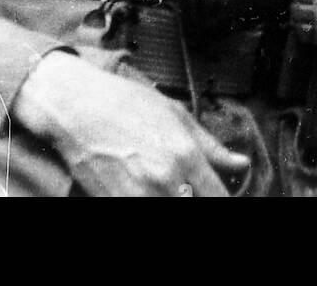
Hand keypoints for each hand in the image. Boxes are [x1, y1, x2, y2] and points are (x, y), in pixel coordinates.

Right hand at [14, 52, 249, 195]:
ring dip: (174, 202)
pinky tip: (148, 192)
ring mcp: (137, 196)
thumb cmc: (127, 104)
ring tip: (171, 189)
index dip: (221, 198)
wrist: (75, 107)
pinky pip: (137, 212)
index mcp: (186, 155)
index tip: (217, 194)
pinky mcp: (112, 204)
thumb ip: (212, 146)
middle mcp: (165, 180)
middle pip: (195, 206)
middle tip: (192, 189)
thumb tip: (241, 164)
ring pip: (167, 210)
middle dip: (198, 199)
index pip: (218, 197)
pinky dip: (148, 203)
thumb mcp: (177, 114)